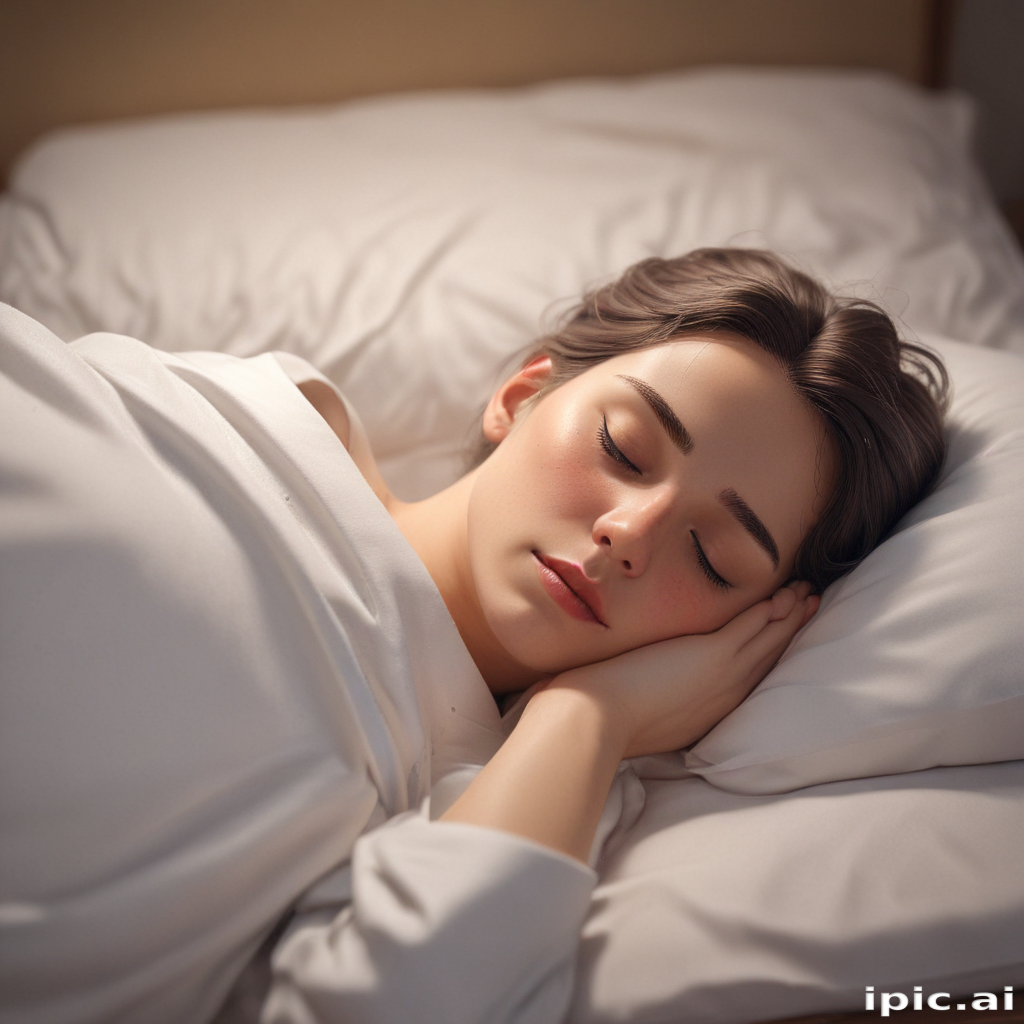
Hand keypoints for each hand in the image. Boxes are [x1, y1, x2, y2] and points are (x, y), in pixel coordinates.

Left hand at [534, 582, 818, 759]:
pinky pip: (753, 628)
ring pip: (766, 642)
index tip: (779, 637)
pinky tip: (787, 594)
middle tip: (810, 607)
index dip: (766, 655)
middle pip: (766, 660)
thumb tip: (633, 687)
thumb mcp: (635, 715)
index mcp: (704, 714)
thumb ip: (646, 702)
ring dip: (789, 617)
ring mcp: (721, 677)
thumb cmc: (598, 719)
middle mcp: (721, 698)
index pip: (745, 680)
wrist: (594, 722)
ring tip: (808, 595)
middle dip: (788, 633)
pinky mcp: (713, 657)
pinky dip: (773, 611)